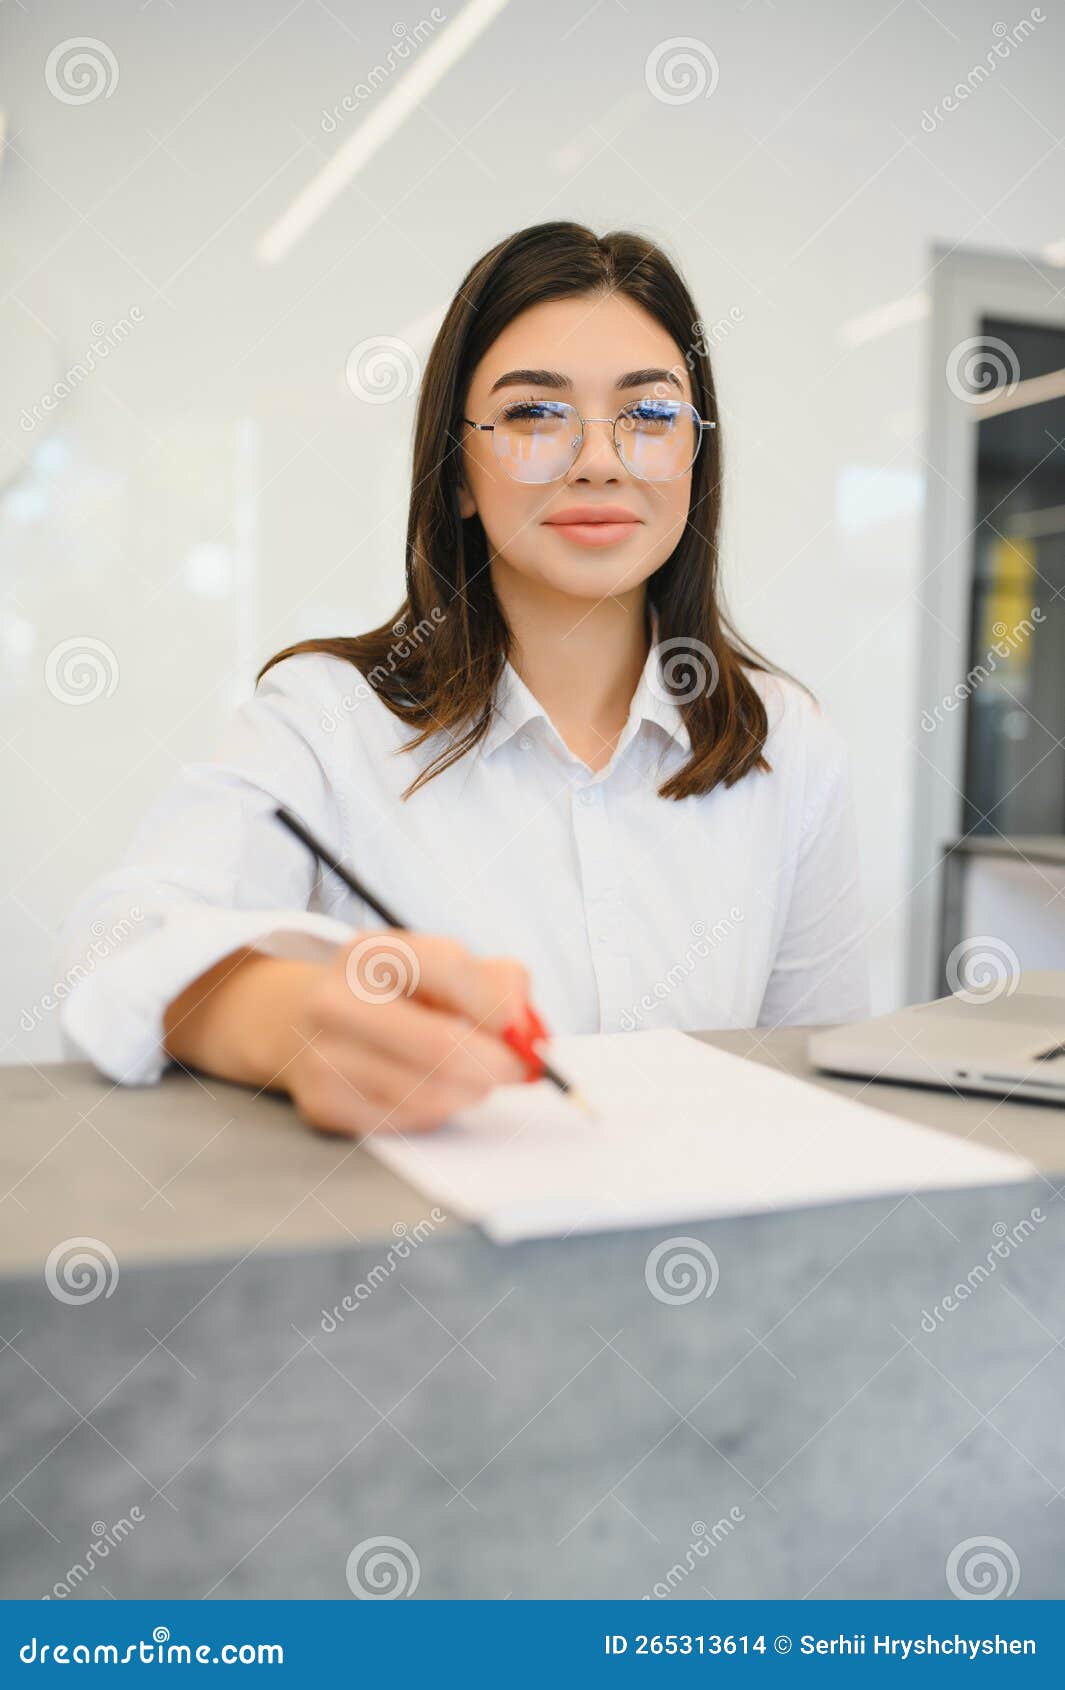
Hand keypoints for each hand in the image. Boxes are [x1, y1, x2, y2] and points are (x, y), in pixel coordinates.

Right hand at [286, 930, 534, 1137]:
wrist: (305, 1023)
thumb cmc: (394, 995)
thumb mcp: (441, 965)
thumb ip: (497, 982)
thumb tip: (526, 1031)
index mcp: (369, 951)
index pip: (452, 968)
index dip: (499, 1006)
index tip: (521, 1029)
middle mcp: (335, 999)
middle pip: (441, 1044)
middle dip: (496, 1063)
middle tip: (516, 1069)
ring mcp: (323, 1055)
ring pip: (430, 1093)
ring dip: (470, 1091)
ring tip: (472, 1077)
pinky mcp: (323, 1104)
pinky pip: (408, 1121)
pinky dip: (437, 1111)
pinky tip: (431, 1090)